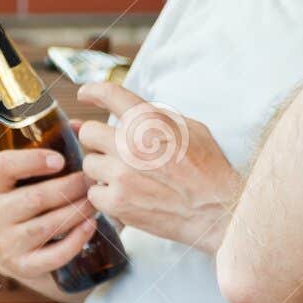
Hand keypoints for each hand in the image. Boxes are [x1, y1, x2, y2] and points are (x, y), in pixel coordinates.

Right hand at [0, 148, 98, 290]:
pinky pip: (53, 255)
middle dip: (70, 187)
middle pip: (33, 198)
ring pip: (46, 225)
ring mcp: (4, 244)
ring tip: (96, 200)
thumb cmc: (33, 204)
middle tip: (93, 179)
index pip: (1, 167)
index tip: (60, 159)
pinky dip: (76, 240)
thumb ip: (50, 153)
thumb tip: (80, 125)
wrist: (25, 253)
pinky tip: (91, 225)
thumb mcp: (29, 179)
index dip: (31, 161)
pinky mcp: (22, 267)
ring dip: (77, 211)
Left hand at [75, 82, 240, 254]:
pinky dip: (106, 195)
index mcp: (150, 121)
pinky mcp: (116, 202)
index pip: (109, 94)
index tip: (85, 94)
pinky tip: (126, 195)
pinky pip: (93, 193)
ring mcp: (121, 175)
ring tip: (125, 176)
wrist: (217, 211)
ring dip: (102, 168)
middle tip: (115, 149)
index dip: (93, 91)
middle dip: (100, 139)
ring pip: (89, 163)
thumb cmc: (208, 168)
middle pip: (89, 132)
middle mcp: (131, 144)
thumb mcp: (189, 128)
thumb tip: (123, 112)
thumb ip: (156, 117)